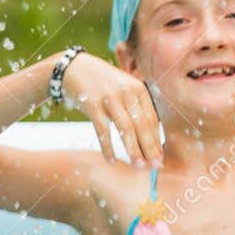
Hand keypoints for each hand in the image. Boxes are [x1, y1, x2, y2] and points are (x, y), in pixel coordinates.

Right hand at [62, 53, 162, 167]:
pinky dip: (108, 147)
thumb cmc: (103, 83)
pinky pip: (103, 130)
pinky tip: (111, 160)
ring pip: (126, 129)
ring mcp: (110, 98)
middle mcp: (127, 92)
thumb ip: (136, 107)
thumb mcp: (124, 88)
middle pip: (142, 125)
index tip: (161, 156)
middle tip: (156, 166)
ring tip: (138, 166)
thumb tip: (149, 137)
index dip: (156, 139)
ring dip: (133, 150)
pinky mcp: (92, 104)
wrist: (74, 68)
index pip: (152, 119)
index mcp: (139, 89)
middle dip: (150, 148)